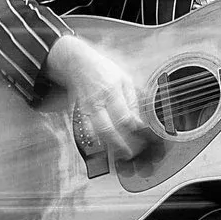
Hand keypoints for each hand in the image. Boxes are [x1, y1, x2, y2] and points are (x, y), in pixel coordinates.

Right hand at [44, 34, 150, 161]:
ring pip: (95, 134)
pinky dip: (95, 142)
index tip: (142, 139)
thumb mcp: (124, 80)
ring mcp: (86, 110)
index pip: (123, 117)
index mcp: (111, 92)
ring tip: (118, 155)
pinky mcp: (79, 114)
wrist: (78, 64)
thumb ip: (132, 101)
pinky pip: (86, 132)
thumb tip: (139, 121)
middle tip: (129, 155)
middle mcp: (97, 103)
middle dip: (119, 145)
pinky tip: (103, 149)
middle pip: (107, 129)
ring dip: (107, 147)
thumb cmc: (104, 71)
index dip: (133, 131)